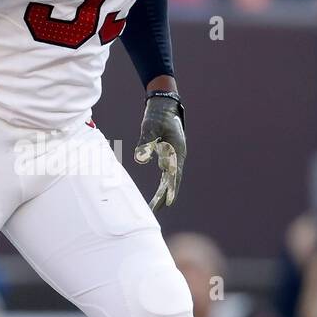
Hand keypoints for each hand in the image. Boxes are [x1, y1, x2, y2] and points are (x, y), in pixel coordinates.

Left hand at [134, 93, 185, 211]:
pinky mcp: (167, 155)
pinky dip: (162, 185)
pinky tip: (157, 194)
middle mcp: (177, 156)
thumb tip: (139, 159)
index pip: (174, 174)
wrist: (164, 105)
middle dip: (164, 197)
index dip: (172, 189)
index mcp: (176, 151)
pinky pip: (165, 174)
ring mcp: (173, 156)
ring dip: (162, 193)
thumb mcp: (150, 127)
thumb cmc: (158, 115)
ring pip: (169, 179)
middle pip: (172, 181)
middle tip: (154, 212)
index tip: (169, 202)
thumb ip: (145, 142)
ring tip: (154, 207)